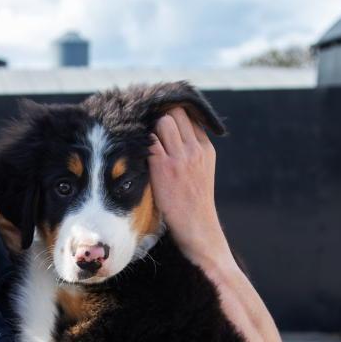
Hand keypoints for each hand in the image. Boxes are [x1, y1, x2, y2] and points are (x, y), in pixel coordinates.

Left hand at [148, 107, 227, 264]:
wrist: (197, 228)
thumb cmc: (194, 202)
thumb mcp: (201, 171)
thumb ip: (191, 151)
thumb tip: (171, 134)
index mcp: (205, 148)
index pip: (190, 115)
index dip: (174, 115)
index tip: (161, 123)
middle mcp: (195, 148)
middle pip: (176, 113)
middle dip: (161, 116)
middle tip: (149, 129)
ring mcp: (180, 157)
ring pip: (163, 121)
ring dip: (151, 128)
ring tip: (143, 141)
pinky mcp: (164, 167)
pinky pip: (149, 141)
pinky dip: (141, 142)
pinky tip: (135, 151)